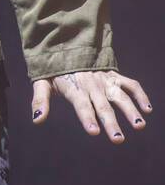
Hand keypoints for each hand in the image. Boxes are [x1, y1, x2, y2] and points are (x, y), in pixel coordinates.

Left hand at [32, 71, 151, 142]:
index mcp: (74, 88)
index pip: (81, 105)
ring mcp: (105, 80)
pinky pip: (130, 84)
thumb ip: (40, 101)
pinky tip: (147, 109)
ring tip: (139, 126)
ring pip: (120, 96)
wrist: (66, 45)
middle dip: (111, 123)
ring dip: (130, 111)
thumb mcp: (42, 82)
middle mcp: (92, 86)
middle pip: (103, 106)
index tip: (94, 132)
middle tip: (118, 139)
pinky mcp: (114, 76)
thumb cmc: (54, 70)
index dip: (87, 118)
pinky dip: (140, 95)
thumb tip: (36, 120)